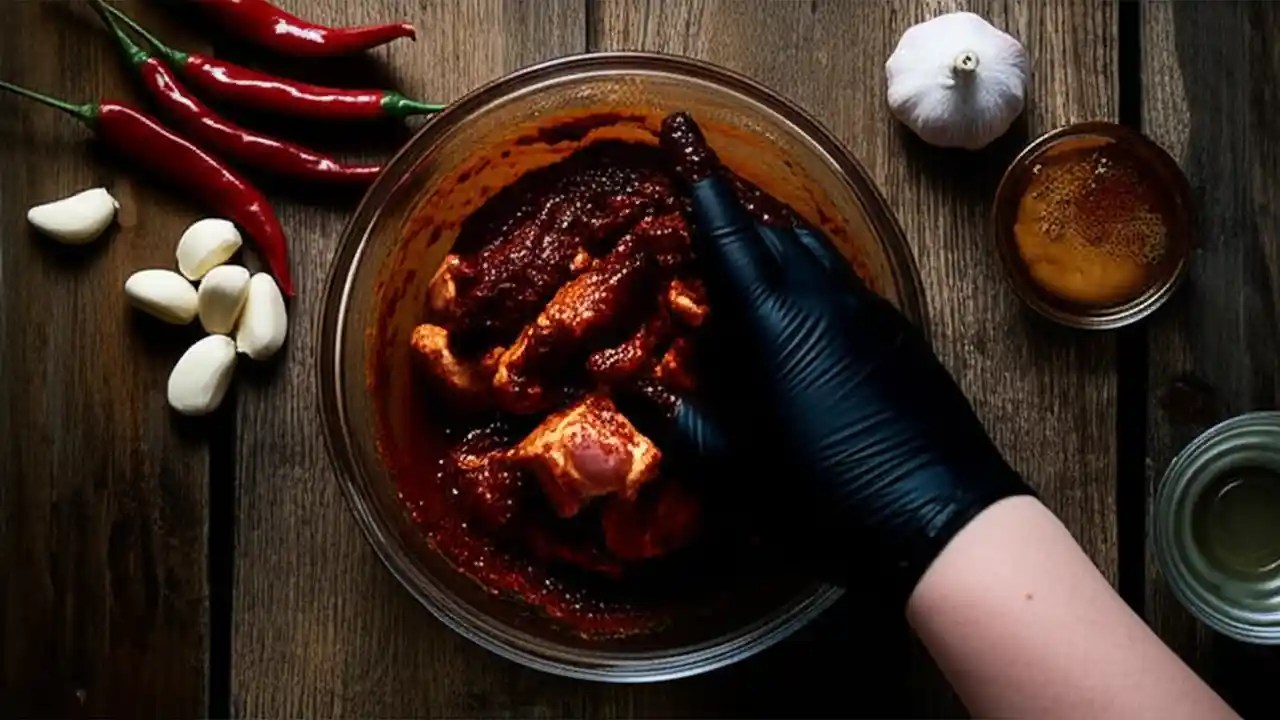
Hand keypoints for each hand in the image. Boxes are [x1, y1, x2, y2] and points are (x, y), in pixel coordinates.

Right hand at [660, 113, 1030, 600]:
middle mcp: (823, 299)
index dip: (696, 178)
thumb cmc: (822, 496)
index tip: (678, 131)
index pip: (726, 231)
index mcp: (773, 322)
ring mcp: (868, 312)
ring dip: (774, 254)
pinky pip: (842, 286)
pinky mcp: (898, 334)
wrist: (940, 518)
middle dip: (730, 226)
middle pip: (771, 234)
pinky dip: (809, 286)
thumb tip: (628, 389)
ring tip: (748, 286)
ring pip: (811, 255)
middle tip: (699, 250)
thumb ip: (675, 423)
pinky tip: (800, 334)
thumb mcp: (731, 471)